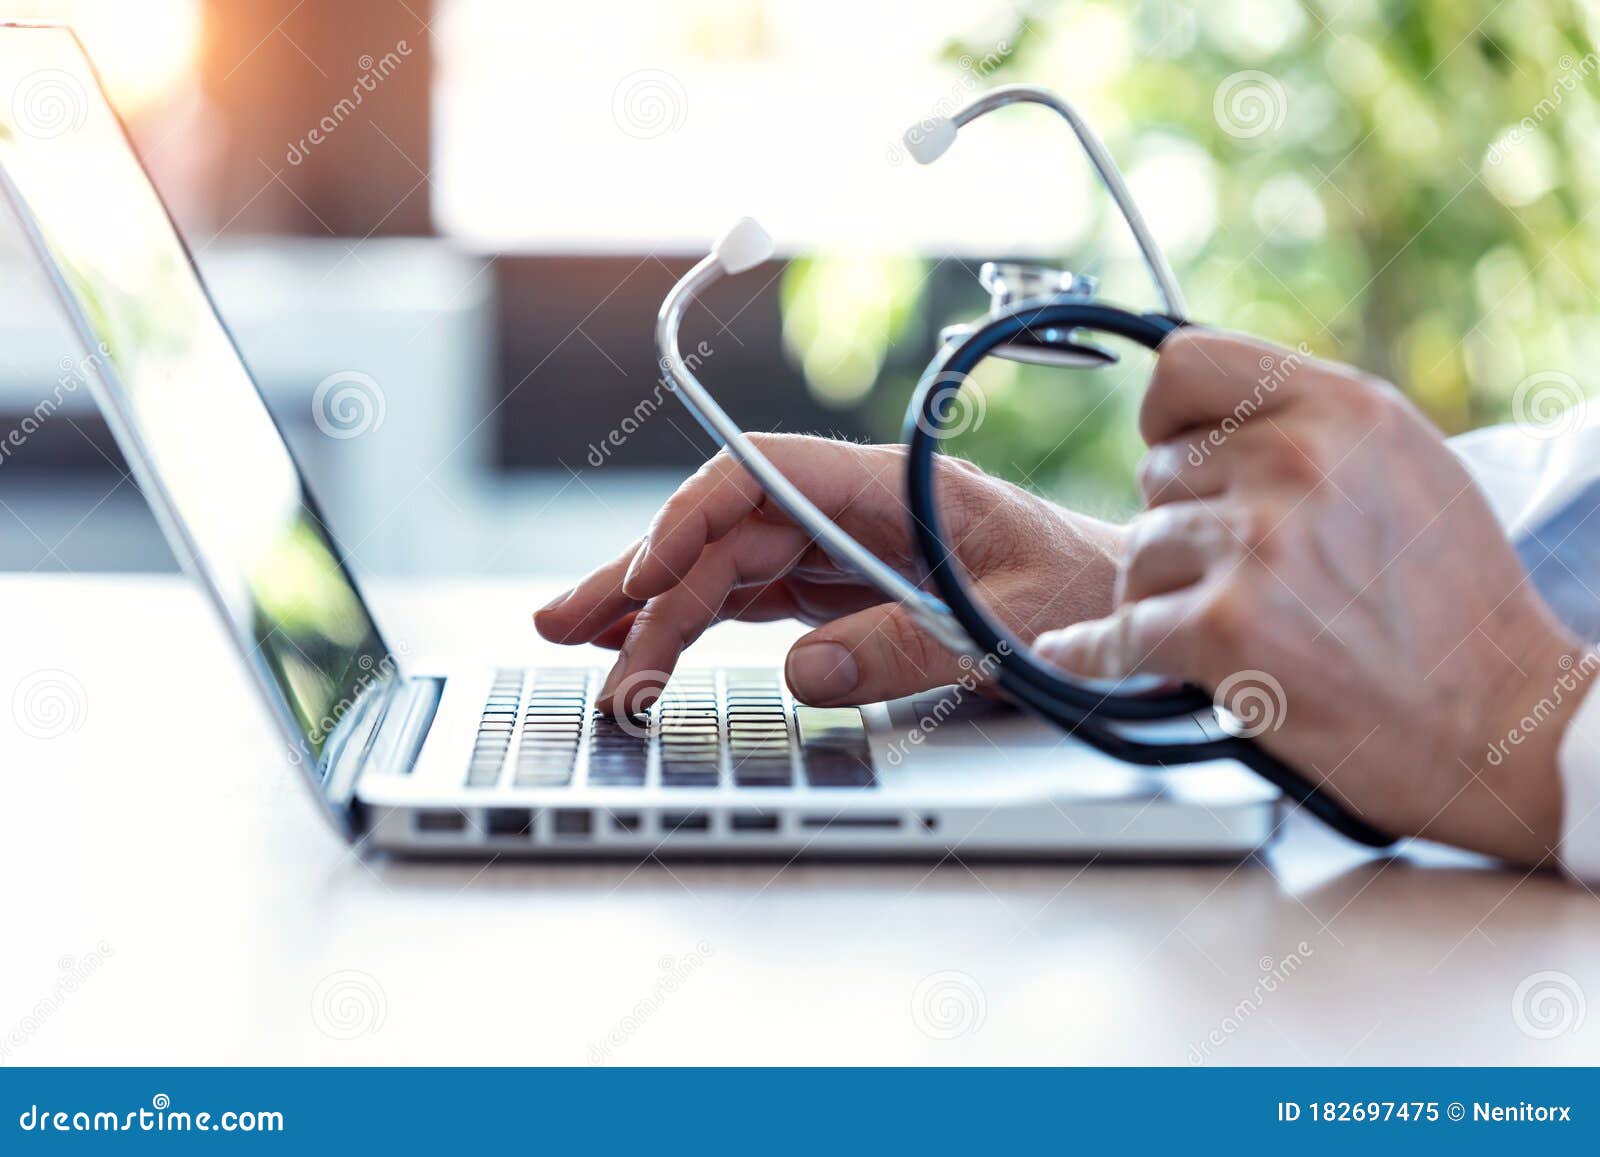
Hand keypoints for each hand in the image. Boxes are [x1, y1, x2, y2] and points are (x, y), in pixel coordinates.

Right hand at [535, 433, 1123, 710]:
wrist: (1126, 609)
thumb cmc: (1086, 595)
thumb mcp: (1011, 628)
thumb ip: (909, 646)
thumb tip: (802, 674)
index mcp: (894, 488)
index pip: (768, 477)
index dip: (696, 515)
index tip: (651, 567)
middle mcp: (856, 512)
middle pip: (727, 533)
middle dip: (645, 578)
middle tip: (568, 626)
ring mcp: (843, 552)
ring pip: (727, 570)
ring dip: (652, 607)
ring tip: (581, 642)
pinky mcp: (843, 591)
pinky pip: (753, 602)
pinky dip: (696, 625)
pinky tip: (647, 644)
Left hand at [1034, 330, 1584, 863]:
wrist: (1500, 722)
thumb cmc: (1455, 607)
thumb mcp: (1403, 467)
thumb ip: (1307, 428)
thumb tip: (1202, 418)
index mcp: (1340, 407)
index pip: (1186, 363)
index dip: (1167, 416)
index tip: (1173, 448)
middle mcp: (1294, 460)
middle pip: (1157, 474)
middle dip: (1183, 526)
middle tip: (1241, 573)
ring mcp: (1255, 543)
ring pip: (1137, 553)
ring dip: (1164, 596)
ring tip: (1236, 626)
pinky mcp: (1223, 627)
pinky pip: (1117, 632)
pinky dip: (1094, 652)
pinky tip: (1080, 653)